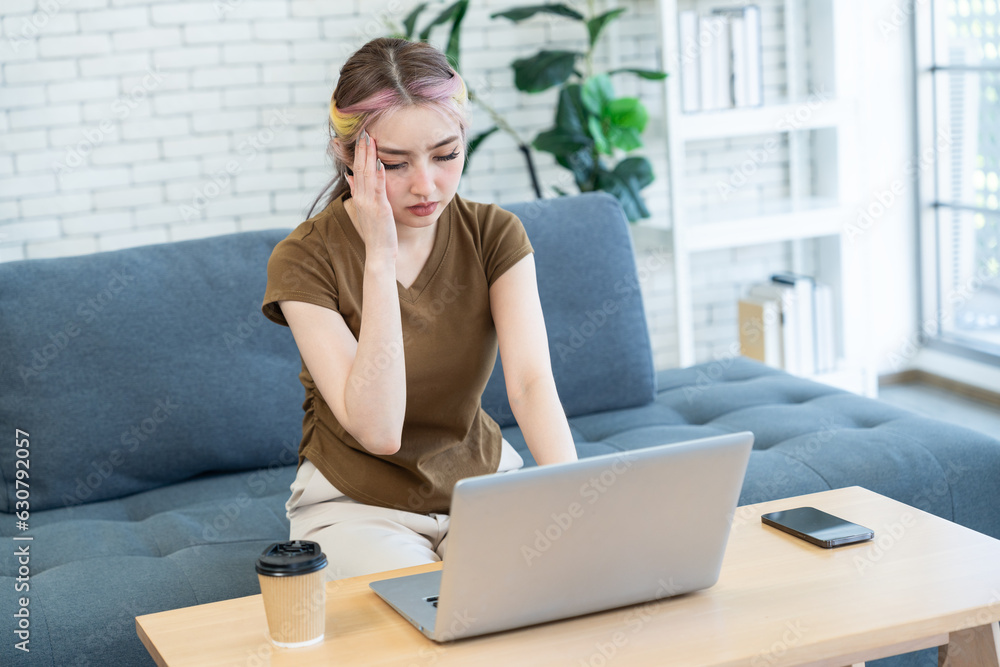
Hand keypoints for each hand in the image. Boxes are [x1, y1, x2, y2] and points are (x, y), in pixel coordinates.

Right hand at [346, 129, 395, 257]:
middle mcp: (361, 198)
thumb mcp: (366, 209)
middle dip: (362, 149)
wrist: (379, 252)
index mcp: (359, 196)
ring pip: (367, 175)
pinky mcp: (380, 209)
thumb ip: (358, 192)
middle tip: (364, 131)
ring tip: (371, 140)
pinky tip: (381, 162)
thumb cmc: (376, 232)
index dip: (359, 153)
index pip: (357, 170)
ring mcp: (369, 203)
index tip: (362, 137)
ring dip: (369, 156)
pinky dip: (379, 175)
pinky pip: (379, 189)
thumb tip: (350, 176)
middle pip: (359, 168)